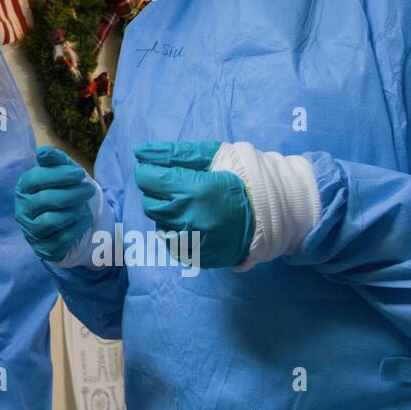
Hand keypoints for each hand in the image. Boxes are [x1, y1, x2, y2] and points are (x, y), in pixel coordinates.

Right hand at [14, 146, 97, 263]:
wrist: (71, 222)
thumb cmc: (64, 192)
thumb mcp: (62, 173)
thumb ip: (55, 160)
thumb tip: (43, 152)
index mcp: (23, 188)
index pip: (35, 178)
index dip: (59, 175)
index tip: (79, 174)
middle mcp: (22, 210)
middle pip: (47, 199)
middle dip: (73, 193)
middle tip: (89, 190)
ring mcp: (31, 231)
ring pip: (53, 220)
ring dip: (75, 211)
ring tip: (83, 207)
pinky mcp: (43, 248)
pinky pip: (62, 238)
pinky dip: (78, 228)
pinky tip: (83, 220)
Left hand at [133, 141, 253, 268]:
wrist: (270, 214)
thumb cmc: (240, 179)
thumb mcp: (211, 156)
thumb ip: (173, 153)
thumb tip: (139, 152)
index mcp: (194, 190)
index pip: (148, 179)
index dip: (148, 171)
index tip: (155, 170)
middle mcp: (189, 218)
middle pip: (149, 202)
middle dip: (157, 191)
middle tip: (176, 187)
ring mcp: (193, 241)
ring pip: (158, 223)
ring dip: (166, 212)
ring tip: (188, 205)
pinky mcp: (197, 257)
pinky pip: (170, 244)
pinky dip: (175, 231)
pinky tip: (191, 223)